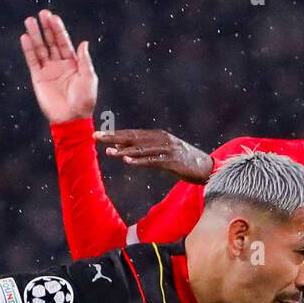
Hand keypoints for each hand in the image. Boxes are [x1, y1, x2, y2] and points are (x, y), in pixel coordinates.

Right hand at [20, 9, 96, 123]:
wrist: (71, 119)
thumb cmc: (84, 101)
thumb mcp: (89, 78)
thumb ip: (84, 60)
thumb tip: (83, 43)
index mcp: (73, 64)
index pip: (64, 42)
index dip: (59, 30)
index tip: (53, 17)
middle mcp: (59, 65)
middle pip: (51, 42)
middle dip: (47, 28)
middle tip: (42, 13)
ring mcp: (48, 71)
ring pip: (40, 49)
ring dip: (35, 35)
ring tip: (30, 20)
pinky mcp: (38, 79)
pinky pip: (32, 61)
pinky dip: (28, 50)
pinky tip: (25, 37)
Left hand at [97, 128, 212, 182]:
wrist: (208, 168)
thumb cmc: (184, 163)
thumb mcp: (162, 155)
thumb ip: (145, 152)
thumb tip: (124, 152)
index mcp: (157, 136)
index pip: (132, 134)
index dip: (114, 134)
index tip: (98, 135)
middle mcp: (161, 139)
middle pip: (133, 137)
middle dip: (113, 137)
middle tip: (96, 137)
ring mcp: (167, 149)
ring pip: (141, 149)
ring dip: (124, 150)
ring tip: (108, 152)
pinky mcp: (172, 160)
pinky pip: (152, 160)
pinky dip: (139, 160)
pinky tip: (127, 160)